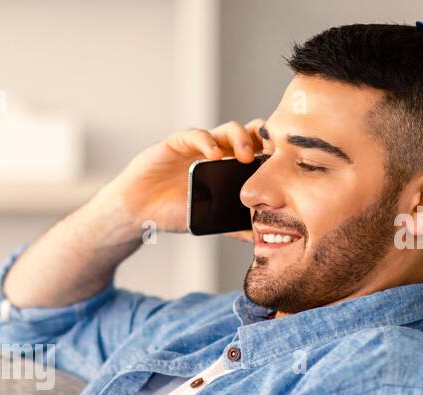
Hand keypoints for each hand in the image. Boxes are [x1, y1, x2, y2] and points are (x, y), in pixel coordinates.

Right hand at [98, 119, 265, 235]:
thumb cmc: (172, 212)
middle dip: (261, 140)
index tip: (282, 164)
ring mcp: (198, 146)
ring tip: (245, 156)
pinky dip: (208, 142)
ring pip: (227, 129)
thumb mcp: (208, 219)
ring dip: (240, 139)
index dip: (270, 152)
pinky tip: (213, 156)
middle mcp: (216, 153)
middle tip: (268, 156)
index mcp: (228, 169)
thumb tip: (258, 236)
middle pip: (248, 134)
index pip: (256, 151)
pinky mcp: (178, 142)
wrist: (139, 211)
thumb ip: (232, 224)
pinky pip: (197, 135)